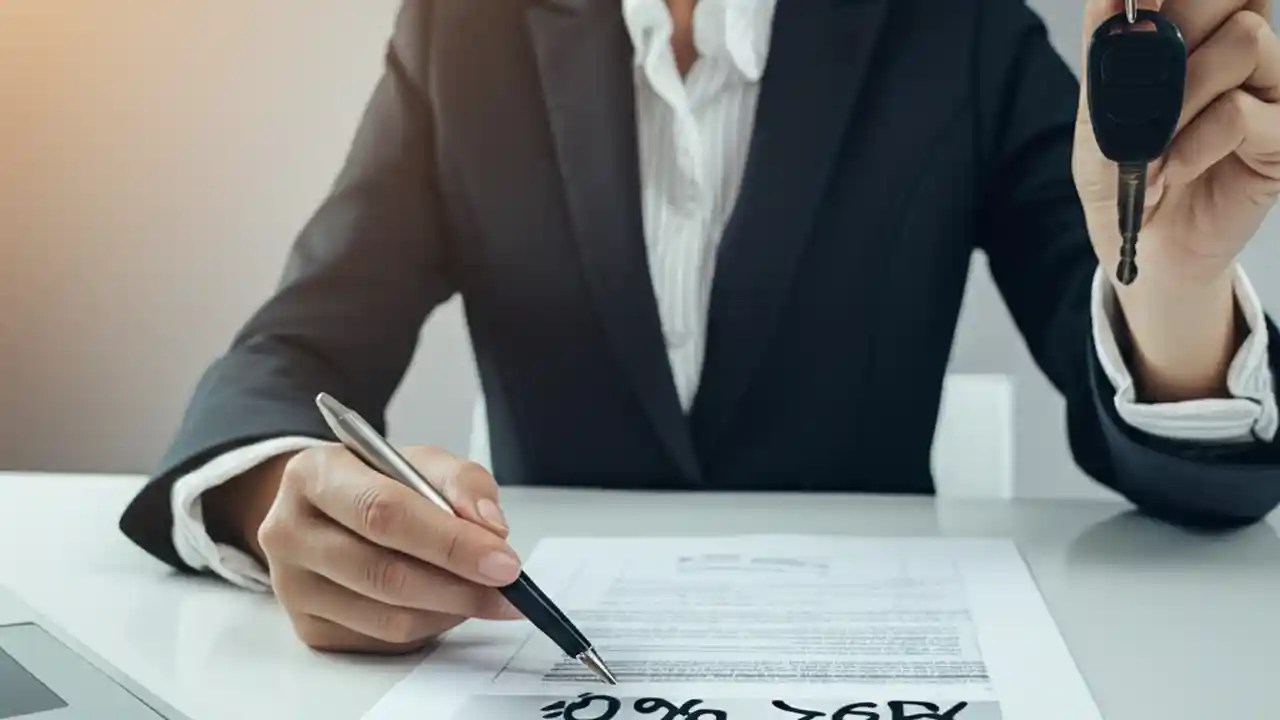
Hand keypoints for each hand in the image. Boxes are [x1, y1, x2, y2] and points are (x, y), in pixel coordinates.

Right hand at [248, 445, 521, 652]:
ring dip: (451, 609)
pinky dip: (430, 624)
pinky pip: (385, 638)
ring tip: (486, 594)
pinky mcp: (309, 627)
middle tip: (508, 587)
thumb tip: (490, 527)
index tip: (502, 560)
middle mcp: (290, 531)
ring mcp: (293, 586)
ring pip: (388, 616)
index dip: (450, 541)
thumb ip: (462, 483)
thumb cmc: (376, 482)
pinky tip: (448, 603)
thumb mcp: (419, 461)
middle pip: (383, 572)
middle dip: (459, 584)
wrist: (324, 510)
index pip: (384, 512)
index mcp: (313, 475)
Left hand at [1073, 0, 1279, 399]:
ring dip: (1181, 94)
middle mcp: (1240, 48)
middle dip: (1181, 25)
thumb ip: (1106, 56)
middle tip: (1145, 68)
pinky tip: (1171, 169)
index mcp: (1195, 32)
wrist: (1142, 245)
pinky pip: (1241, 111)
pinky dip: (1193, 143)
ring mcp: (1267, 88)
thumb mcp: (1095, 115)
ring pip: (1244, 41)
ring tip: (1152, 143)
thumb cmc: (1122, 173)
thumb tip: (1109, 0)